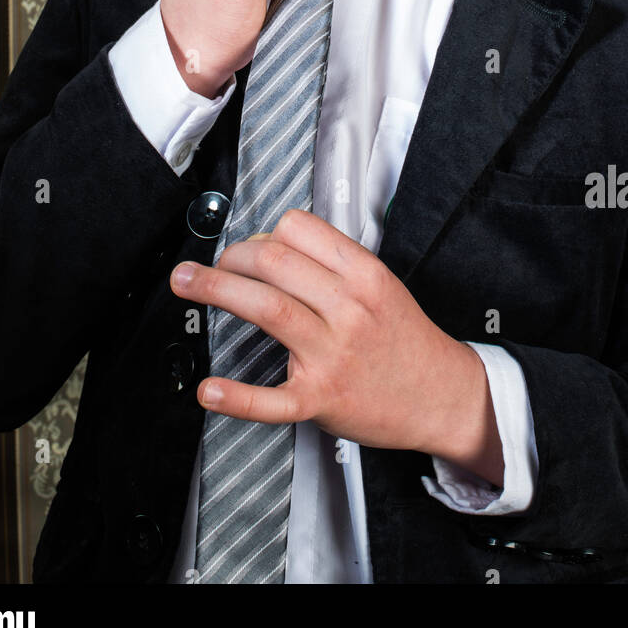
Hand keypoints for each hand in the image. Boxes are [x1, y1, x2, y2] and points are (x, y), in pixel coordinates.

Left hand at [169, 207, 480, 456]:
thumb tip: (270, 245)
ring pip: (267, 308)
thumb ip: (333, 263)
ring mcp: (334, 354)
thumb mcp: (381, 284)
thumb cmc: (403, 338)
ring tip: (186, 283)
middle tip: (208, 266)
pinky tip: (210, 389)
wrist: (440, 394)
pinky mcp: (322, 398)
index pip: (299, 229)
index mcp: (364, 274)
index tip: (248, 247)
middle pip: (274, 262)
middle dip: (229, 257)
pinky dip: (237, 396)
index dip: (262, 233)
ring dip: (216, 290)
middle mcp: (349, 309)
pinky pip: (274, 398)